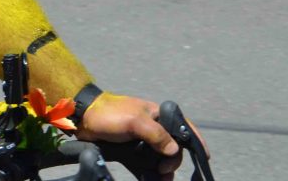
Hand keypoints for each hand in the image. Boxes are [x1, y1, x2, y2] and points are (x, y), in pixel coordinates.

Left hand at [76, 92, 204, 179]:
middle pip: (174, 147)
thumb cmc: (109, 113)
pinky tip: (153, 180)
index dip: (195, 140)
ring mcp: (142, 138)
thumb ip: (157, 135)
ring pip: (161, 157)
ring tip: (161, 178)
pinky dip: (150, 172)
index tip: (205, 156)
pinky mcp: (131, 149)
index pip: (183, 125)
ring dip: (164, 169)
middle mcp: (153, 126)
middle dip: (174, 160)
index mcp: (157, 114)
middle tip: (164, 169)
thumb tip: (174, 151)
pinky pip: (146, 163)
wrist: (82, 118)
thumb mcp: (135, 121)